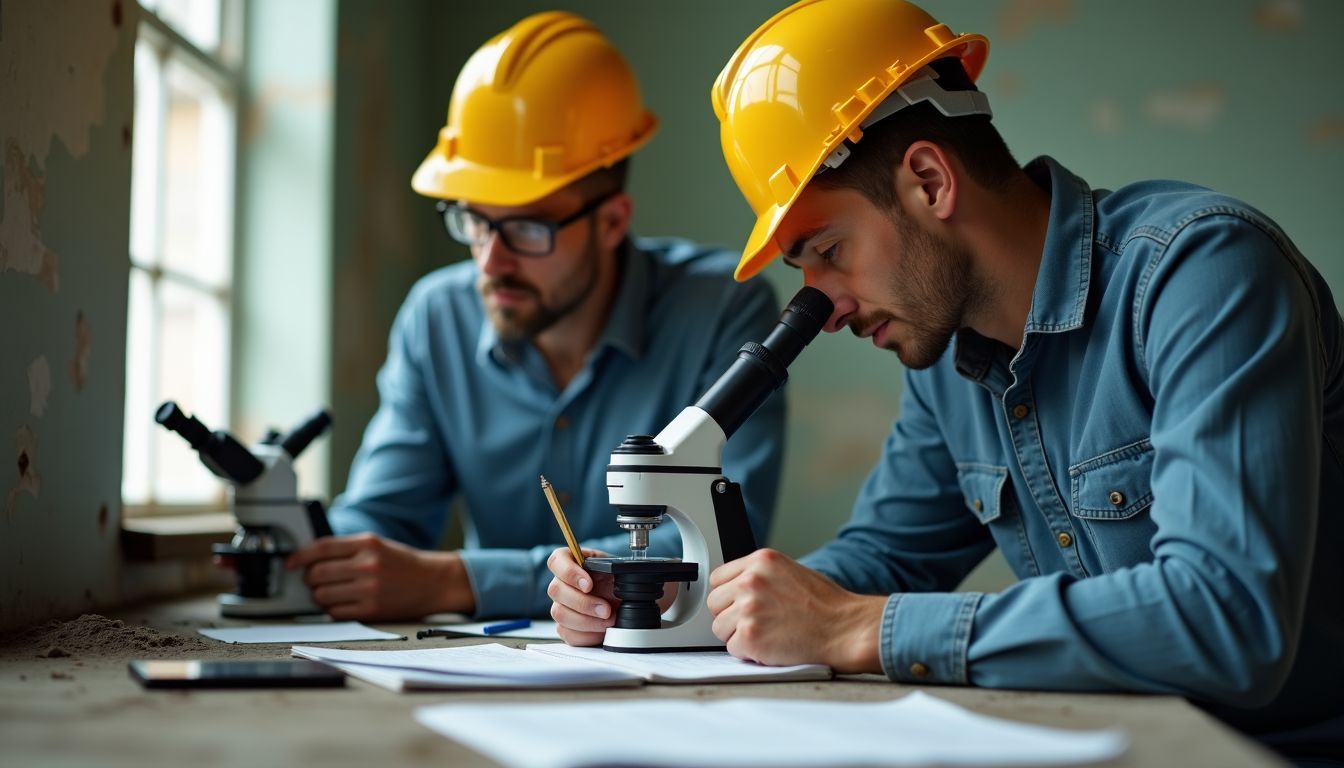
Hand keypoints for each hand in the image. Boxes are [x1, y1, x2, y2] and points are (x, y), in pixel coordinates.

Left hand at [285, 533, 473, 620]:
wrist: (433, 582)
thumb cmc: (403, 564)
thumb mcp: (377, 545)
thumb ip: (346, 549)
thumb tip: (309, 560)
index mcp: (368, 543)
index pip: (322, 548)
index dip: (300, 556)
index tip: (290, 562)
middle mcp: (368, 565)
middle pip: (317, 574)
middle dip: (311, 579)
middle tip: (316, 580)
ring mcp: (370, 589)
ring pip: (322, 595)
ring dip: (320, 595)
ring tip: (331, 593)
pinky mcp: (371, 610)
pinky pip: (335, 613)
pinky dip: (333, 609)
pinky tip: (342, 604)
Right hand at [546, 547, 615, 646]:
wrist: (623, 601)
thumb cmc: (616, 581)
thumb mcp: (616, 570)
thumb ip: (610, 569)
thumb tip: (615, 577)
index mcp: (570, 562)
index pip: (556, 561)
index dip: (569, 573)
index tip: (589, 584)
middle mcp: (560, 583)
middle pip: (556, 590)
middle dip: (584, 602)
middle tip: (606, 609)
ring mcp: (560, 605)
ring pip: (560, 614)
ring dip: (587, 621)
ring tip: (609, 620)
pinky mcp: (565, 627)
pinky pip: (567, 633)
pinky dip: (587, 635)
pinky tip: (601, 631)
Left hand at [707, 548, 885, 672]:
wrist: (845, 628)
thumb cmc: (827, 605)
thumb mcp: (790, 572)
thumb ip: (760, 576)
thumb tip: (736, 588)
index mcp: (760, 561)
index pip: (718, 578)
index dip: (728, 595)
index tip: (736, 604)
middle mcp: (751, 581)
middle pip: (715, 603)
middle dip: (730, 615)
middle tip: (754, 623)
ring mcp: (748, 609)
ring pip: (719, 628)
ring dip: (738, 635)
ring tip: (766, 634)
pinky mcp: (750, 636)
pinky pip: (732, 649)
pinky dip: (748, 653)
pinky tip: (770, 646)